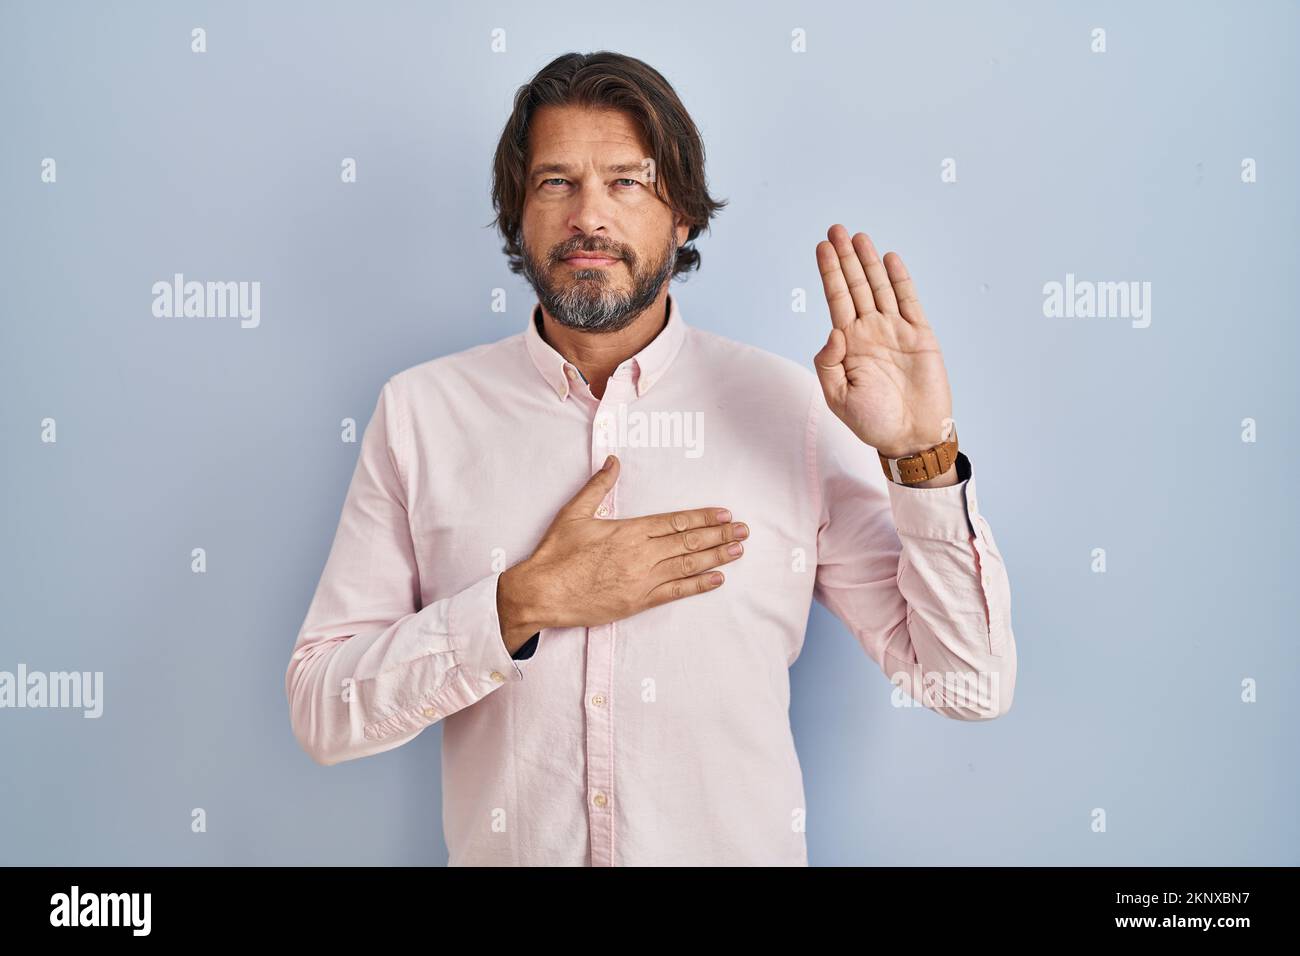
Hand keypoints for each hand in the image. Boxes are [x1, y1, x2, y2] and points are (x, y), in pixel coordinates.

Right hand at [496, 455, 747, 647]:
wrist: (542, 592)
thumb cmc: (556, 553)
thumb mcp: (574, 512)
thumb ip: (599, 486)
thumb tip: (613, 461)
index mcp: (629, 530)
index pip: (675, 521)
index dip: (703, 517)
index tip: (724, 513)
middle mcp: (641, 553)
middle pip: (688, 541)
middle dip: (720, 534)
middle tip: (744, 530)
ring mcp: (642, 579)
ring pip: (687, 565)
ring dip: (716, 556)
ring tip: (738, 549)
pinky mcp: (638, 602)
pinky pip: (675, 592)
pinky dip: (698, 585)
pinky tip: (717, 578)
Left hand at [813, 224, 953, 458]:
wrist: (911, 438)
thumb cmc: (873, 422)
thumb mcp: (838, 397)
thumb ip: (829, 363)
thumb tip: (833, 331)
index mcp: (848, 345)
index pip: (836, 300)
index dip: (830, 273)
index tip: (822, 248)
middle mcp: (870, 332)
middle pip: (856, 286)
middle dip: (845, 258)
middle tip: (836, 229)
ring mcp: (895, 332)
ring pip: (880, 288)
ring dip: (869, 262)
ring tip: (859, 236)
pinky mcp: (920, 336)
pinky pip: (909, 302)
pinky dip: (900, 280)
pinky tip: (890, 259)